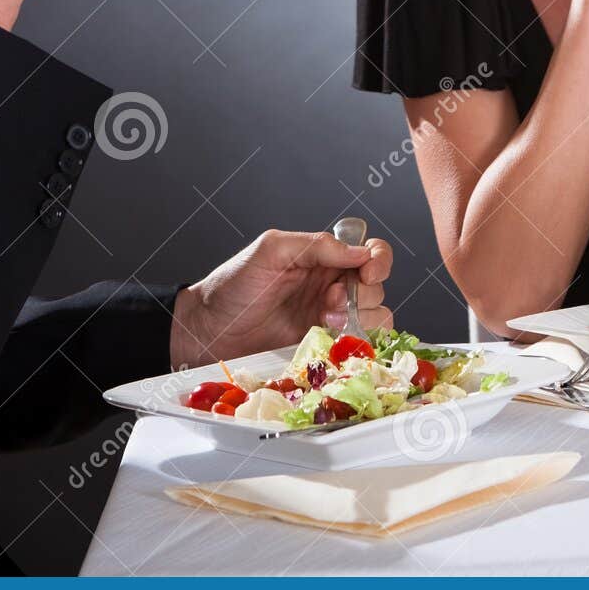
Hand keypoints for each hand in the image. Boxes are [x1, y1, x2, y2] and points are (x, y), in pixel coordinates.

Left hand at [169, 229, 394, 366]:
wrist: (210, 330)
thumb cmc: (233, 285)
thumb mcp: (272, 251)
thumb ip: (316, 246)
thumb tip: (359, 251)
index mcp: (321, 256)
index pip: (368, 251)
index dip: (378, 260)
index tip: (368, 272)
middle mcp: (329, 284)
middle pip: (375, 285)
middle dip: (363, 292)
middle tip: (332, 299)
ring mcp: (328, 316)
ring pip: (373, 315)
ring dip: (360, 317)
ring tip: (327, 320)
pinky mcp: (322, 344)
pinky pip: (357, 342)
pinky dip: (356, 340)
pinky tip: (329, 337)